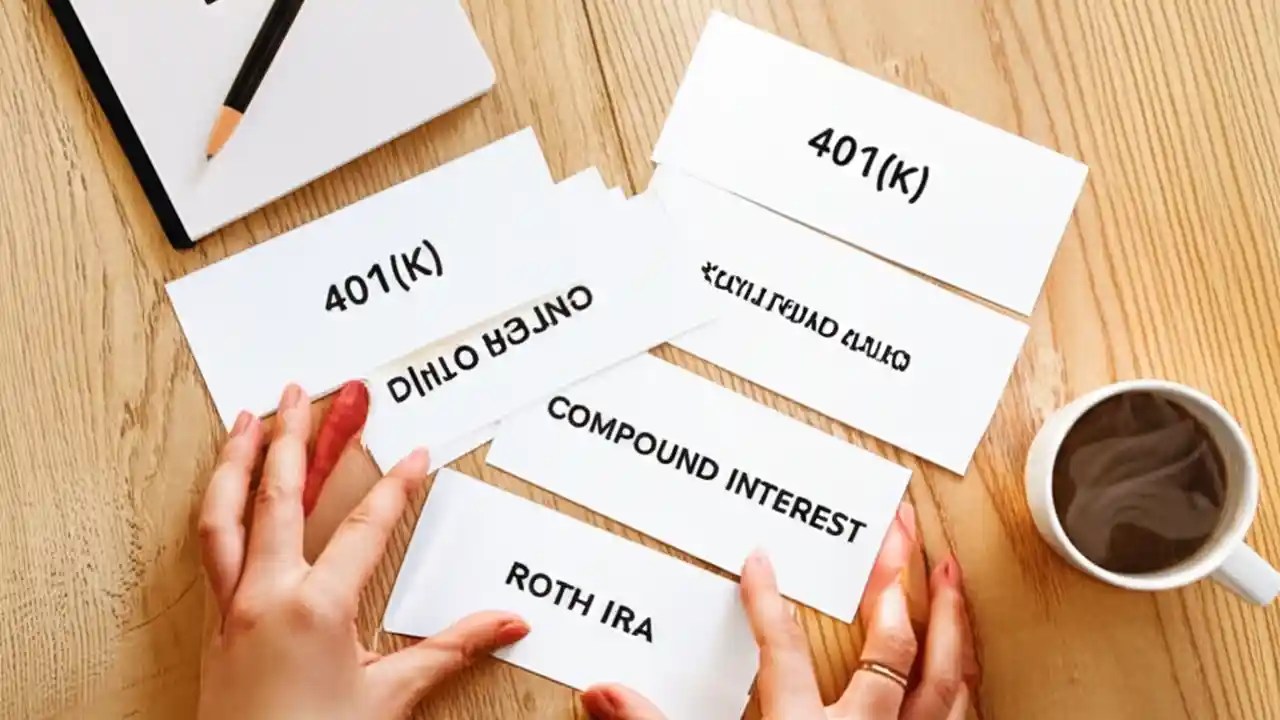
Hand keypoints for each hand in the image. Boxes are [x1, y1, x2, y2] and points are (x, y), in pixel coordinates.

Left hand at [196, 383, 529, 719]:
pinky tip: (223, 491)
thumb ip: (451, 650)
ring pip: (225, 513)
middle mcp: (266, 594)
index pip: (365, 526)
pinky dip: (216, 507)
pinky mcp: (212, 624)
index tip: (414, 454)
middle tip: (305, 393)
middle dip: (295, 436)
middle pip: (279, 494)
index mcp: (316, 606)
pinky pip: (208, 547)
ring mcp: (231, 606)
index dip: (395, 485)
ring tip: (246, 418)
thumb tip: (507, 624)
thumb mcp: (391, 697)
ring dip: (236, 459)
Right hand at [582, 503, 977, 719]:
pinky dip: (967, 682)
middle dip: (897, 583)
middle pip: (894, 648)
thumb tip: (603, 694)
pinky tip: (966, 661)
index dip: (769, 600)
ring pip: (948, 679)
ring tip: (951, 576)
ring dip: (952, 621)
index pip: (783, 650)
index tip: (762, 560)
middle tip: (901, 533)